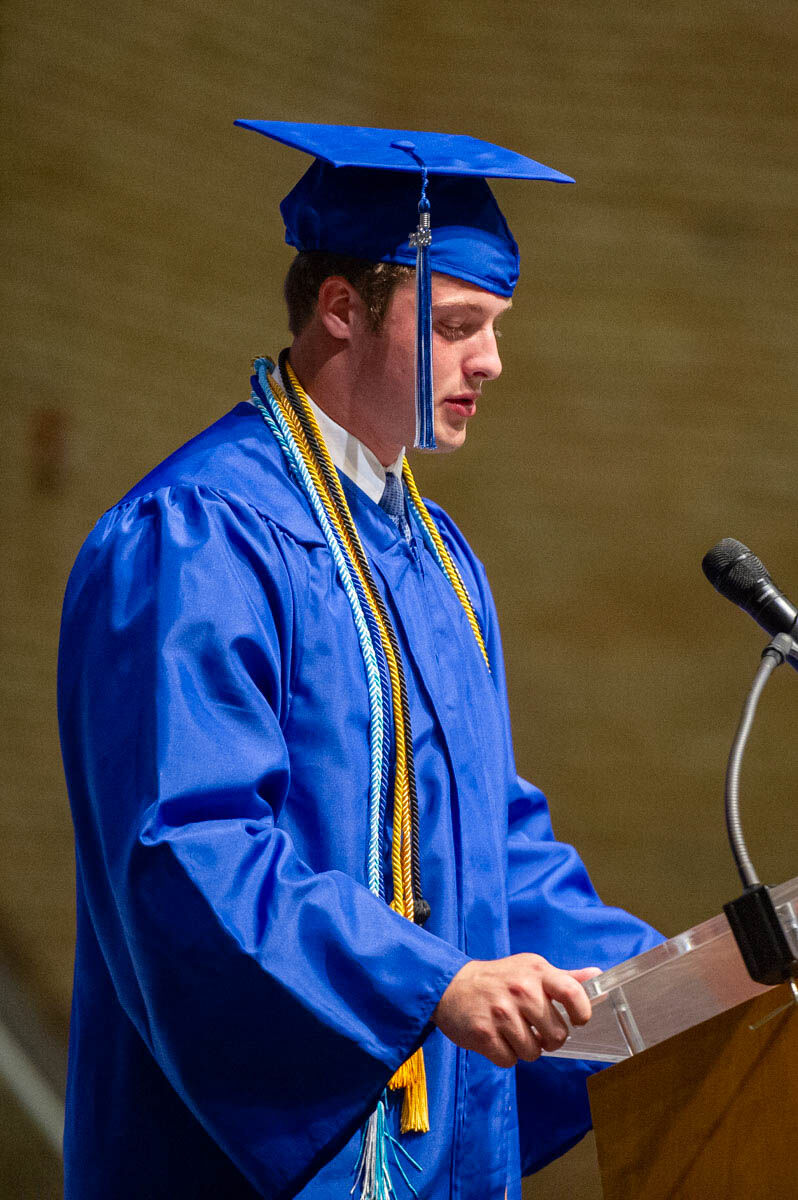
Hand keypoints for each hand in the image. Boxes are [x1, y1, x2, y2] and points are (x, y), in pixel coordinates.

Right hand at [431, 953, 599, 1067]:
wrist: (450, 986)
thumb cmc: (498, 979)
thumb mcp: (530, 970)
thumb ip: (565, 977)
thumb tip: (598, 975)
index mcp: (536, 972)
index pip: (573, 994)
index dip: (582, 1013)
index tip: (576, 1021)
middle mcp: (520, 990)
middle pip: (557, 1035)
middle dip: (549, 1039)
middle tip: (536, 1029)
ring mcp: (501, 1013)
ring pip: (534, 1053)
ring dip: (526, 1049)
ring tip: (513, 1033)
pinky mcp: (483, 1034)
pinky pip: (510, 1061)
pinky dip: (506, 1055)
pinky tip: (497, 1038)